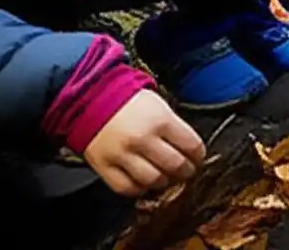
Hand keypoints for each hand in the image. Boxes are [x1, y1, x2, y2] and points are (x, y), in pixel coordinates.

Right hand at [84, 89, 205, 196]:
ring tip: (165, 176)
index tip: (197, 158)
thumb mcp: (159, 106)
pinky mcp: (105, 166)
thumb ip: (175, 127)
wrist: (90, 99)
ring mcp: (122, 154)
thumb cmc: (128, 102)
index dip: (198, 156)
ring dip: (164, 182)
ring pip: (153, 180)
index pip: (192, 146)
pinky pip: (127, 188)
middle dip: (185, 171)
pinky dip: (139, 189)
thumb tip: (191, 150)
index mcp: (160, 120)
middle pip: (175, 166)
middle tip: (185, 170)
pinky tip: (143, 181)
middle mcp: (142, 139)